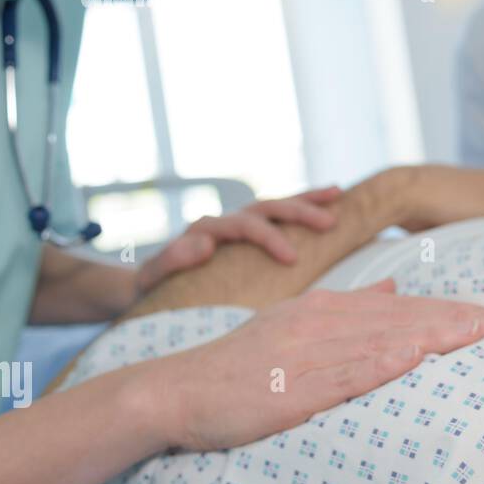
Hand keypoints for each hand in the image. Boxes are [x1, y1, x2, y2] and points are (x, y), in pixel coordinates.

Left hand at [137, 186, 342, 295]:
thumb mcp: (153, 277)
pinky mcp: (247, 230)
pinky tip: (331, 198)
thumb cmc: (150, 287)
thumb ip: (173, 259)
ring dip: (306, 200)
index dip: (270, 238)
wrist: (145, 284)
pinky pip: (278, 214)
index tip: (293, 258)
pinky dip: (303, 204)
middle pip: (266, 207)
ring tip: (338, 197)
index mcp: (204, 229)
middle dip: (298, 213)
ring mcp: (236, 222)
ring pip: (276, 204)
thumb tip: (205, 244)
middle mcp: (223, 220)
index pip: (244, 226)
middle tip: (328, 224)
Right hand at [148, 279, 483, 451]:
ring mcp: (304, 354)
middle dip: (454, 321)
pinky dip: (378, 365)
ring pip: (380, 342)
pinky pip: (342, 376)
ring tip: (476, 336)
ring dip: (432, 338)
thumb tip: (394, 286)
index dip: (446, 311)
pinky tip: (412, 358)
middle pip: (399, 319)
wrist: (178, 389)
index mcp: (324, 307)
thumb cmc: (241, 364)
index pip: (399, 307)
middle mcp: (319, 322)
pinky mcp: (290, 389)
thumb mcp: (296, 322)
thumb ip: (348, 305)